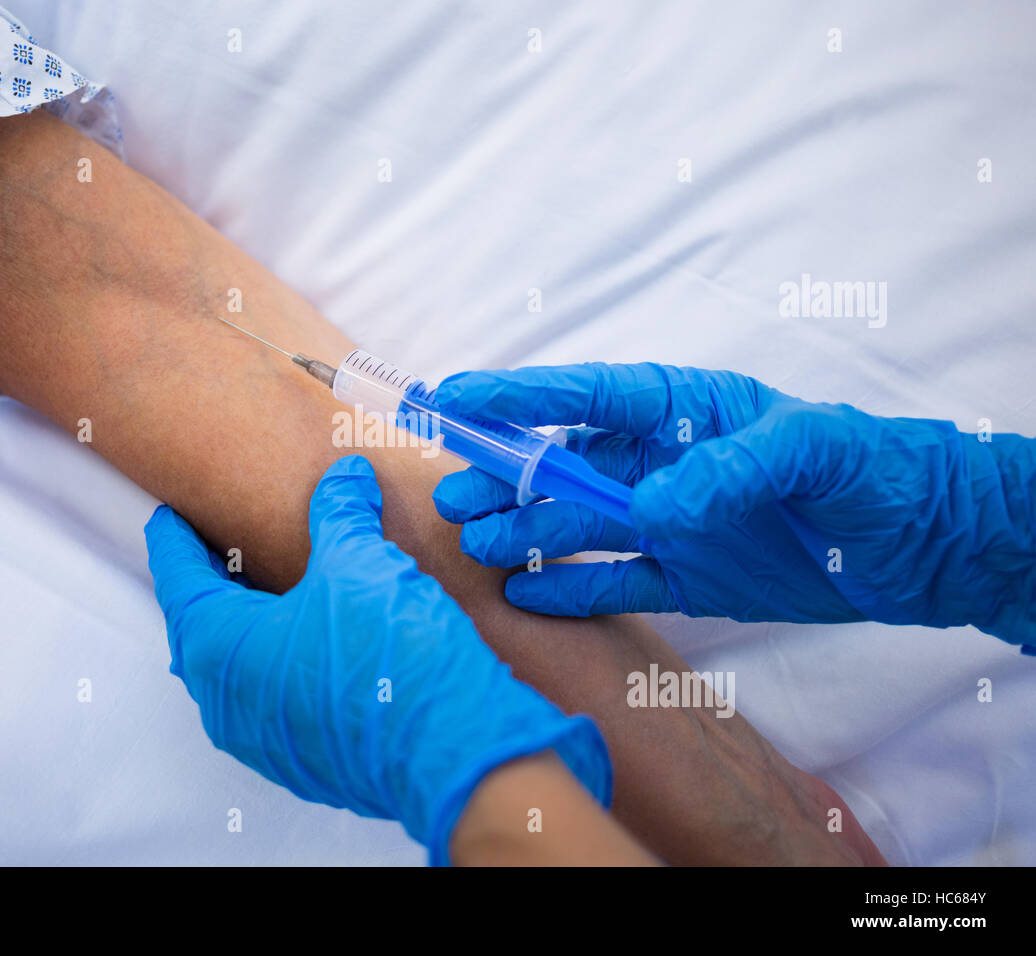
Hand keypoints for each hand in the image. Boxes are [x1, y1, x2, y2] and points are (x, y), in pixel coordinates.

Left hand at [145, 455, 611, 861]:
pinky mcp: (303, 762)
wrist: (453, 752)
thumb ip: (341, 512)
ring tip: (270, 589)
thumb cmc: (392, 658)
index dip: (174, 539)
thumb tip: (344, 478)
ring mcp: (262, 740)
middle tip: (219, 545)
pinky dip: (280, 664)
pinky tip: (315, 642)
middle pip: (200, 627)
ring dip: (248, 626)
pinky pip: (272, 701)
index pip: (179, 578)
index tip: (170, 516)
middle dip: (209, 582)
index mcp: (220, 646)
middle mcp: (226, 700)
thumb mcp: (362, 562)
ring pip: (237, 669)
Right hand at [432, 363, 1035, 645]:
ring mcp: (668, 522)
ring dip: (524, 533)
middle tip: (453, 496)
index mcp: (683, 411)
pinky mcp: (685, 576)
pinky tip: (523, 596)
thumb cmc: (874, 474)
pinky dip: (567, 590)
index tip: (451, 398)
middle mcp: (662, 464)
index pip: (583, 396)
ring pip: (576, 525)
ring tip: (476, 546)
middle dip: (504, 476)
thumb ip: (732, 468)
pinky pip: (612, 582)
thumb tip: (650, 507)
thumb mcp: (814, 451)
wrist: (924, 547)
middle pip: (562, 465)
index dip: (514, 397)